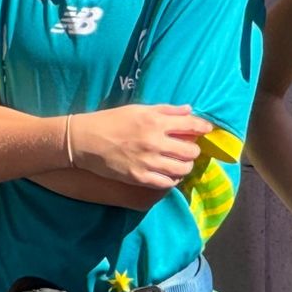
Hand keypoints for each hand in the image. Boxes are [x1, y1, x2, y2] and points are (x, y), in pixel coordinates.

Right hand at [70, 104, 212, 191]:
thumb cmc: (110, 121)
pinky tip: (169, 174)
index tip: (207, 130)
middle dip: (194, 150)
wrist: (84, 140)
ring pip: (182, 169)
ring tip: (180, 163)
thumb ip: (165, 110)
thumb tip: (188, 110)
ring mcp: (148, 162)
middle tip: (189, 149)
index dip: (203, 127)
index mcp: (155, 121)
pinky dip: (172, 179)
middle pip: (190, 150)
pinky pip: (167, 183)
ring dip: (185, 166)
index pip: (190, 125)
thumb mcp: (138, 109)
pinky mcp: (139, 178)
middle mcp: (155, 142)